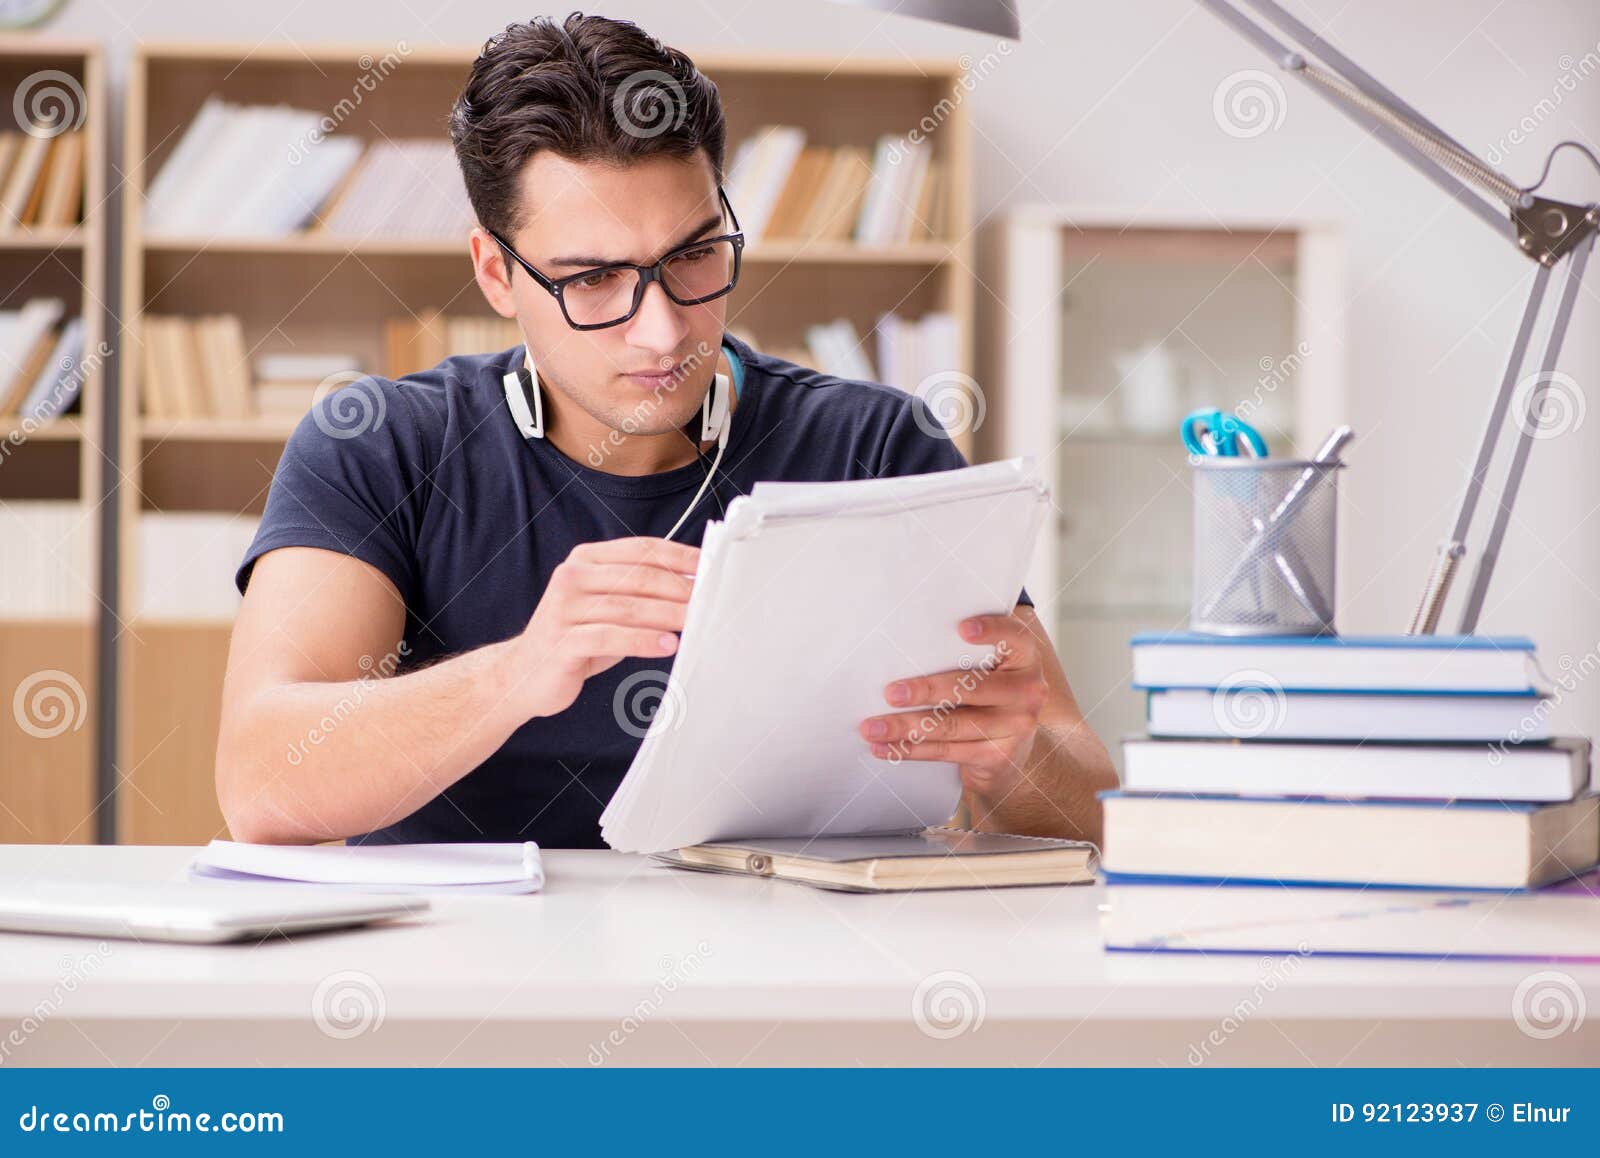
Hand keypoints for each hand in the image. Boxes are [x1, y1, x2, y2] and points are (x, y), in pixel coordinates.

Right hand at [511, 537, 698, 719]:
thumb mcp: (608, 607)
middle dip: (679, 589)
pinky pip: (609, 637)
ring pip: (627, 607)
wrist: (523, 673)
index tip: (710, 567)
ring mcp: (564, 608)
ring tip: (695, 623)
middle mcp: (572, 577)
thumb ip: (640, 593)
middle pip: (638, 577)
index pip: (641, 550)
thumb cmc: (577, 637)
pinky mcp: (561, 640)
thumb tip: (694, 588)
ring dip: (667, 615)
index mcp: (585, 560)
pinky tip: (666, 646)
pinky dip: (642, 641)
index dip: (679, 556)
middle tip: (709, 601)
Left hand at [858, 613, 1048, 798]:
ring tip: (872, 727)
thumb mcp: (989, 669)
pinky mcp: (997, 757)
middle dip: (926, 690)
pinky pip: (947, 752)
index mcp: (1024, 659)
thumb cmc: (988, 695)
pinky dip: (911, 749)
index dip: (992, 630)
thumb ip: (966, 653)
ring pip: (953, 725)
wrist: (1012, 751)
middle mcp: (1027, 692)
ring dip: (906, 726)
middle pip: (972, 688)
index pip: (1015, 637)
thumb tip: (907, 640)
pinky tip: (884, 747)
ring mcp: (1015, 727)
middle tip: (890, 693)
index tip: (961, 628)